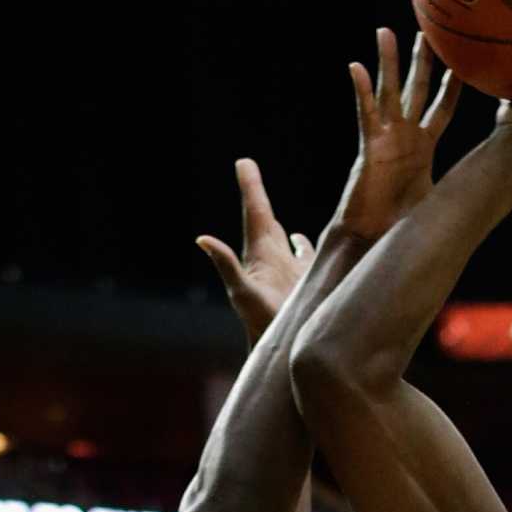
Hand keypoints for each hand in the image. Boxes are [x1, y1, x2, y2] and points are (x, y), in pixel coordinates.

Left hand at [197, 160, 314, 346]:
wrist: (281, 349)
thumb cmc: (259, 323)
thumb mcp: (242, 293)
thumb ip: (225, 264)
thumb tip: (202, 239)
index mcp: (260, 253)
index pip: (256, 213)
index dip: (250, 188)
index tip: (243, 163)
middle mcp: (274, 257)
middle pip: (265, 218)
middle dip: (257, 194)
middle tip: (246, 167)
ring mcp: (290, 269)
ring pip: (288, 237)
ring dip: (281, 220)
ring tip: (269, 203)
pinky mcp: (307, 282)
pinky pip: (310, 256)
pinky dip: (310, 245)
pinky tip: (308, 240)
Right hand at [334, 27, 460, 241]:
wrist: (373, 240)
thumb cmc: (402, 224)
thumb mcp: (439, 198)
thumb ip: (458, 186)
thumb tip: (489, 191)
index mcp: (423, 147)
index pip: (443, 109)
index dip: (454, 86)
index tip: (468, 61)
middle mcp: (405, 137)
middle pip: (416, 90)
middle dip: (422, 61)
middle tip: (429, 30)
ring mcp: (385, 139)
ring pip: (388, 92)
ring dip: (387, 63)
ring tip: (386, 32)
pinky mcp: (369, 148)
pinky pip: (366, 115)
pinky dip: (361, 91)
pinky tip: (355, 67)